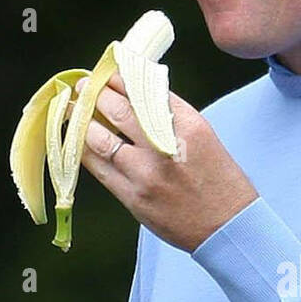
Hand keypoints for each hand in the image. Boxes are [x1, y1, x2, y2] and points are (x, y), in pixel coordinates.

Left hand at [80, 73, 258, 252]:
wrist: (226, 227)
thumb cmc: (220, 181)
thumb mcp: (204, 136)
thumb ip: (172, 114)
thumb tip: (139, 93)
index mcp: (186, 127)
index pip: (144, 92)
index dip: (120, 80)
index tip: (108, 74)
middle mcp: (163, 147)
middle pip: (118, 111)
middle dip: (96, 94)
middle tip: (84, 86)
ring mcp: (145, 175)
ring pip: (101, 139)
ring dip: (83, 121)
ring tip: (74, 110)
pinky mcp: (133, 198)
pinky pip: (100, 169)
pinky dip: (86, 151)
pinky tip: (79, 141)